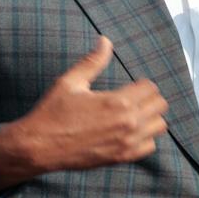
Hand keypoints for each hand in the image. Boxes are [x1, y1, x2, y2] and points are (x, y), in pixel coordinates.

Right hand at [0, 36, 168, 190]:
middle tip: (133, 99)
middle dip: (149, 98)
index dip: (141, 84)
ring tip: (134, 114)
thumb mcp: (70, 82)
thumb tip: (105, 41)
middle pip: (160, 105)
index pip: (151, 88)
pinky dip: (145, 137)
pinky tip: (130, 132)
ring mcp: (127, 142)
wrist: (38, 147)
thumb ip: (93, 62)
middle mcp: (128, 123)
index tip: (130, 86)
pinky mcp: (122, 157)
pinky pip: (150, 146)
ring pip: (159, 126)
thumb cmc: (52, 112)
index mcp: (118, 102)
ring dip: (151, 118)